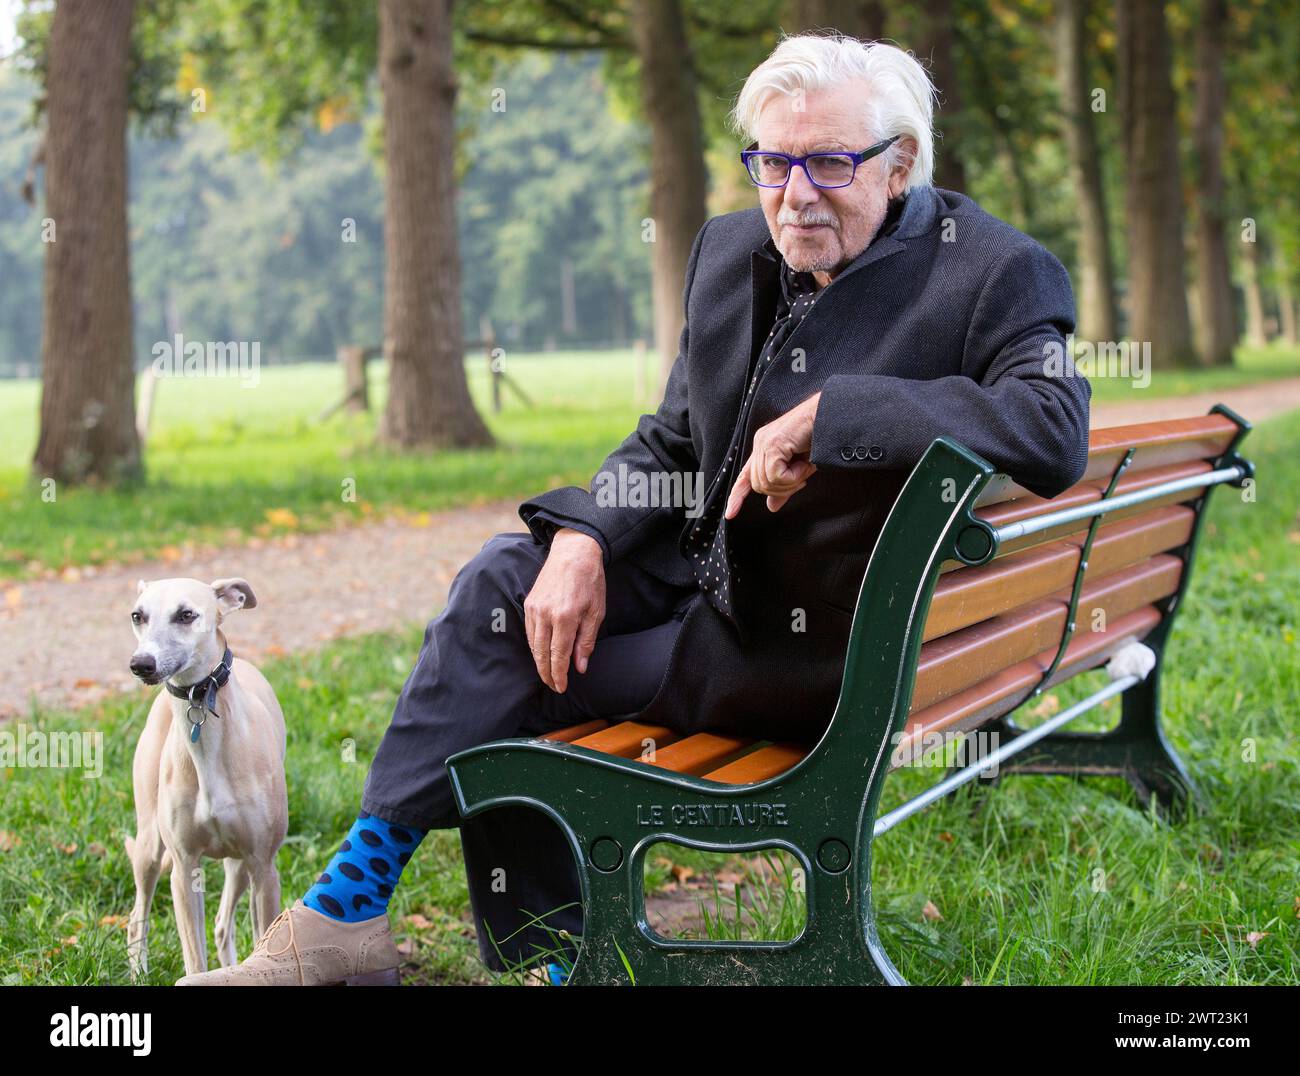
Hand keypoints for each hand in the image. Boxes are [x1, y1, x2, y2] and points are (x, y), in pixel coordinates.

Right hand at [523, 528, 605, 692]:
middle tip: (554, 687)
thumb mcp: (596, 612)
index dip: (559, 675)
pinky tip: (542, 654)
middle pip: (542, 654)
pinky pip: (530, 632)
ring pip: (534, 644)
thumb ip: (586, 641)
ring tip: (548, 674)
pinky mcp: (529, 603)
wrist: (573, 552)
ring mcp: (534, 608)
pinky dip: (535, 646)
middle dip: (547, 674)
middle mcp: (545, 615)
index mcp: (564, 617)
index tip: (561, 687)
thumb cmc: (590, 581)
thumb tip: (580, 667)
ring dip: (540, 662)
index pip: (558, 656)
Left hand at [725, 393, 820, 518]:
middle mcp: (760, 443)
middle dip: (782, 489)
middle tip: (802, 478)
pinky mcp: (773, 443)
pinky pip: (776, 475)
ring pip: (767, 483)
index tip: (730, 514)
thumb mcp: (800, 469)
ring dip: (791, 482)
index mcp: (764, 448)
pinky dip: (794, 476)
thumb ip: (784, 486)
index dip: (737, 495)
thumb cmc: (820, 439)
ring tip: (805, 468)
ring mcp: (765, 442)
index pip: (745, 476)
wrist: (831, 417)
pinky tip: (805, 464)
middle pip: (759, 485)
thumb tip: (771, 506)